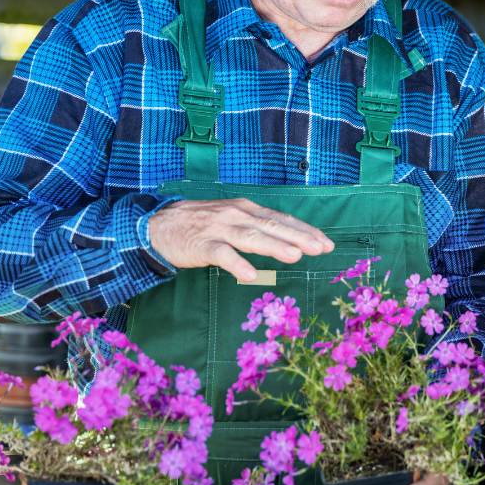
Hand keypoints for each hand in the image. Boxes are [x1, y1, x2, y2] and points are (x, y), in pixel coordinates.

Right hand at [147, 199, 332, 280]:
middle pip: (273, 226)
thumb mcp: (232, 219)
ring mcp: (219, 228)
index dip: (305, 230)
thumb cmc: (200, 224)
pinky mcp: (202, 244)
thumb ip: (256, 228)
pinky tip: (250, 275)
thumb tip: (288, 240)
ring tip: (296, 255)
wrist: (158, 225)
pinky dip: (237, 263)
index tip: (326, 242)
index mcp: (247, 209)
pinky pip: (221, 254)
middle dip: (300, 237)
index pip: (281, 219)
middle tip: (322, 248)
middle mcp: (237, 215)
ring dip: (274, 246)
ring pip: (252, 237)